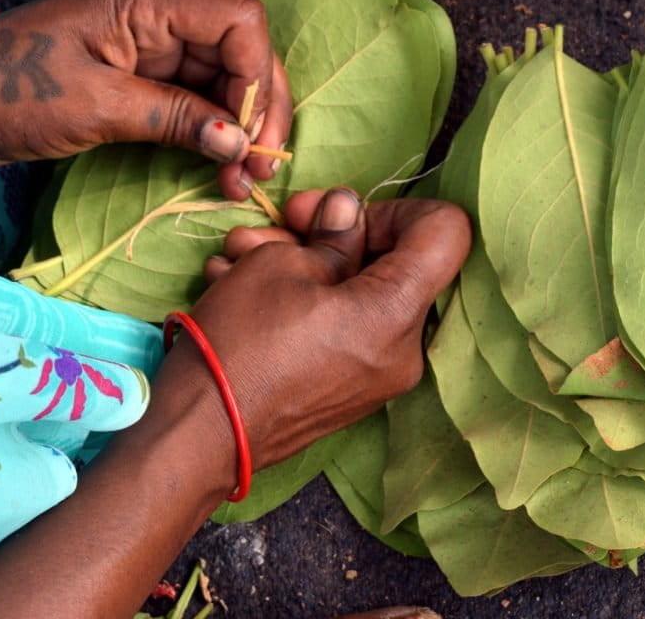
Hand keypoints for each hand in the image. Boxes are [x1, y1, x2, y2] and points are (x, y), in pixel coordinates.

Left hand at [0, 0, 290, 199]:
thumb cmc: (6, 94)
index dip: (255, 74)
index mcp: (144, 4)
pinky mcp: (136, 84)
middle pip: (239, 52)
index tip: (249, 132)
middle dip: (256, 108)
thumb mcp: (94, 107)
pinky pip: (193, 103)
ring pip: (221, 83)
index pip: (237, 19)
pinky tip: (219, 171)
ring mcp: (147, 53)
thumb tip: (238, 143)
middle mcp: (155, 21)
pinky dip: (211, 136)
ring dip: (238, 130)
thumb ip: (173, 118)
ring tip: (240, 180)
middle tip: (260, 166)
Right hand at [0, 192, 468, 617]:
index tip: (348, 215)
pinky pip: (342, 327)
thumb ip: (333, 233)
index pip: (447, 232)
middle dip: (338, 233)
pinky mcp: (349, 389)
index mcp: (398, 313)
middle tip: (286, 219)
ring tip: (242, 252)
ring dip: (307, 261)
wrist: (197, 437)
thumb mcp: (280, 264)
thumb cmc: (239, 340)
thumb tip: (349, 213)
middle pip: (397, 264)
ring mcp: (378, 375)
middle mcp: (404, 350)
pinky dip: (304, 299)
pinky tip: (244, 282)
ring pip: (360, 293)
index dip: (401, 207)